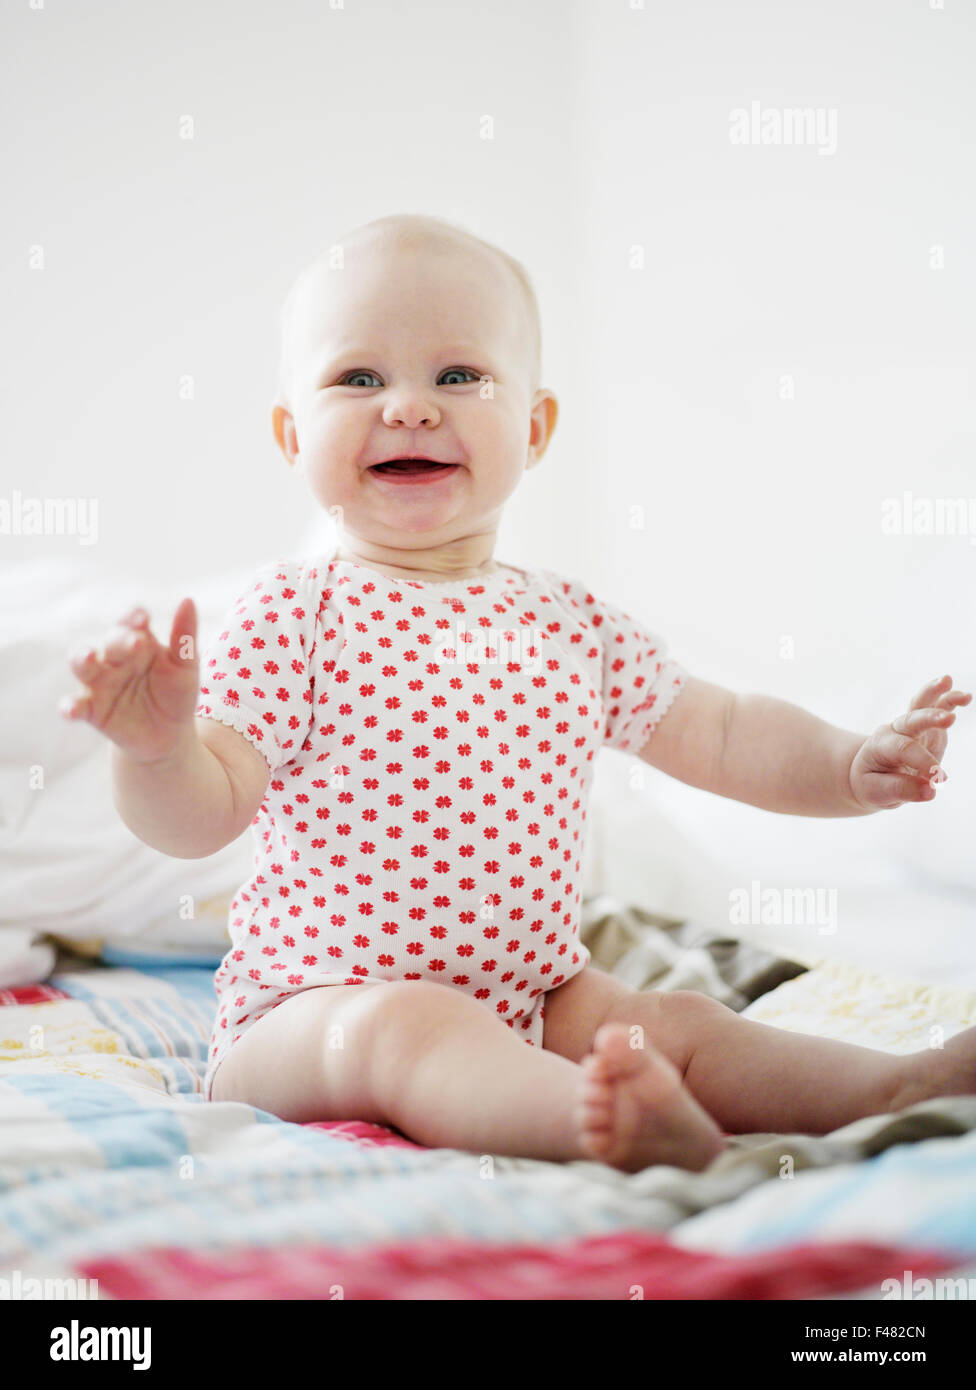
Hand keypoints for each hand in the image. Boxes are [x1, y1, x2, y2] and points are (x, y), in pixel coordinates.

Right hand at [59, 598, 200, 763]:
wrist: (169, 736)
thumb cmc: (176, 694)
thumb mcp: (186, 667)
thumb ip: (185, 636)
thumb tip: (188, 600)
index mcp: (138, 642)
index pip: (131, 623)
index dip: (134, 618)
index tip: (144, 619)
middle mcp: (114, 658)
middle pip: (110, 642)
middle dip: (120, 640)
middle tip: (135, 643)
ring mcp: (100, 683)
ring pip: (81, 664)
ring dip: (81, 658)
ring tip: (89, 657)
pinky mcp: (91, 709)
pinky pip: (76, 705)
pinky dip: (70, 706)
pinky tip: (71, 709)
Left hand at [848, 674, 971, 809]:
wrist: (872, 775)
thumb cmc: (872, 783)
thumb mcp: (875, 792)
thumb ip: (901, 791)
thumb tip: (930, 791)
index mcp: (880, 744)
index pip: (904, 749)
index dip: (923, 762)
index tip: (937, 781)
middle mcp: (896, 730)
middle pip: (911, 719)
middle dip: (929, 718)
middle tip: (948, 719)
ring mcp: (914, 727)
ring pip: (922, 705)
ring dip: (938, 695)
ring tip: (957, 691)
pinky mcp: (930, 728)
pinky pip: (939, 709)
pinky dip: (950, 700)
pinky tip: (966, 697)